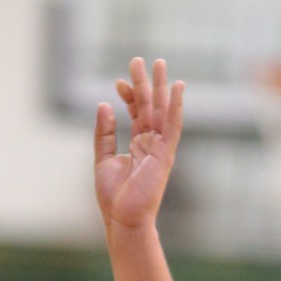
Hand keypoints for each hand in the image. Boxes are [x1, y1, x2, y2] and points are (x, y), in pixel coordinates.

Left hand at [95, 57, 184, 233]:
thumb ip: (104, 133)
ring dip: (160, 87)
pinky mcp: (166, 154)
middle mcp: (151, 143)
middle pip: (149, 107)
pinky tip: (177, 87)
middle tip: (139, 60)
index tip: (117, 83)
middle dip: (145, 83)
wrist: (123, 219)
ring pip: (161, 111)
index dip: (128, 96)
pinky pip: (173, 126)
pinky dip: (176, 106)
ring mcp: (160, 148)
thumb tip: (103, 105)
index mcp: (138, 145)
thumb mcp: (102, 159)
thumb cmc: (113, 197)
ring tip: (158, 63)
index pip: (135, 113)